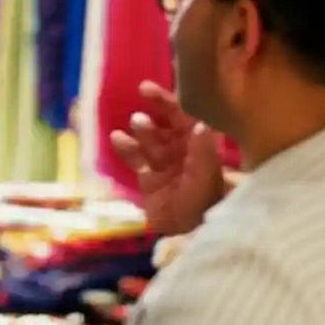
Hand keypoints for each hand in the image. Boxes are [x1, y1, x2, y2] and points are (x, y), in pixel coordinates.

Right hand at [110, 81, 224, 235]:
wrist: (189, 236)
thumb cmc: (204, 204)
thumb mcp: (206, 178)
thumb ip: (203, 152)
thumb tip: (201, 123)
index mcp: (199, 147)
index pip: (186, 117)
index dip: (172, 102)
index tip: (153, 89)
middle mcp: (181, 151)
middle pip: (166, 124)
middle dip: (157, 108)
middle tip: (144, 92)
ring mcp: (163, 165)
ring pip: (149, 140)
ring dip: (143, 129)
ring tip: (138, 123)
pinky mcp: (148, 180)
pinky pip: (134, 159)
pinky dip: (126, 148)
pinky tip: (118, 138)